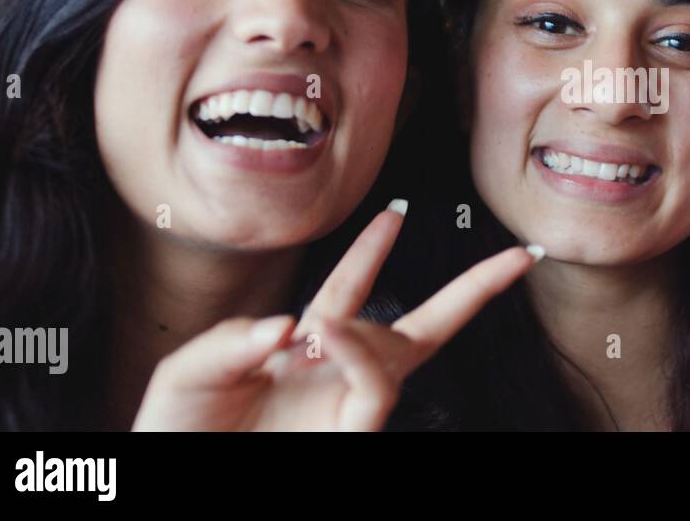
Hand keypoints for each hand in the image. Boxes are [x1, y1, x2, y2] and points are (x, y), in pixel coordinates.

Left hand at [132, 203, 539, 430]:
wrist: (169, 479)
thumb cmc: (180, 435)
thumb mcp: (188, 375)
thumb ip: (233, 341)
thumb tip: (293, 325)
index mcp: (299, 352)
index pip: (347, 290)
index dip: (371, 250)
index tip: (395, 212)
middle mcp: (333, 375)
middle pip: (419, 326)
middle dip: (472, 291)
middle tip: (520, 257)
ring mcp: (346, 406)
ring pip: (395, 354)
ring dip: (364, 333)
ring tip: (322, 333)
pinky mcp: (351, 433)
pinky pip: (376, 386)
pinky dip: (361, 354)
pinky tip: (330, 336)